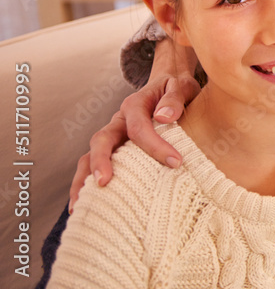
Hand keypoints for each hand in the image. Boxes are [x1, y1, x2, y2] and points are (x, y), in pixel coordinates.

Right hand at [69, 37, 199, 211]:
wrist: (169, 82)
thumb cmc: (176, 88)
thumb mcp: (180, 86)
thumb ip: (174, 99)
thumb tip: (164, 116)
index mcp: (134, 105)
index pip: (139, 128)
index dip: (155, 146)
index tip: (175, 162)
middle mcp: (118, 120)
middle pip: (101, 140)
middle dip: (101, 162)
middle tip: (103, 183)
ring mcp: (114, 134)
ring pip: (90, 154)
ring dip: (83, 178)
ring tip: (79, 205)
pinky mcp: (115, 147)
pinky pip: (96, 163)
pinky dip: (87, 181)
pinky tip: (83, 204)